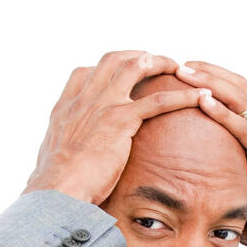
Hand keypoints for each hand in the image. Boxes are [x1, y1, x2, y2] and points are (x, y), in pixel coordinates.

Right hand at [24, 51, 204, 205]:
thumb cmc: (53, 186)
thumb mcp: (48, 163)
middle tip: (156, 62)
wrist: (56, 191)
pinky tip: (198, 96)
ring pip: (138, 66)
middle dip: (138, 55)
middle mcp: (84, 99)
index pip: (84, 73)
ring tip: (181, 69)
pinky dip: (181, 95)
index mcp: (65, 108)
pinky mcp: (121, 120)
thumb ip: (55, 155)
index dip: (104, 69)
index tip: (119, 73)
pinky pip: (158, 100)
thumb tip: (48, 170)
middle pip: (114, 59)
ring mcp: (103, 105)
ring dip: (162, 63)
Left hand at [174, 61, 246, 246]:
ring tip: (186, 72)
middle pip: (237, 87)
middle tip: (179, 63)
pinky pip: (244, 128)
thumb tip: (174, 174)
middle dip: (207, 71)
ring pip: (241, 99)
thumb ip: (208, 174)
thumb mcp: (224, 189)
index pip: (231, 94)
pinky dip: (223, 111)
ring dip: (212, 82)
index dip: (208, 78)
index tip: (180, 70)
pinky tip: (203, 100)